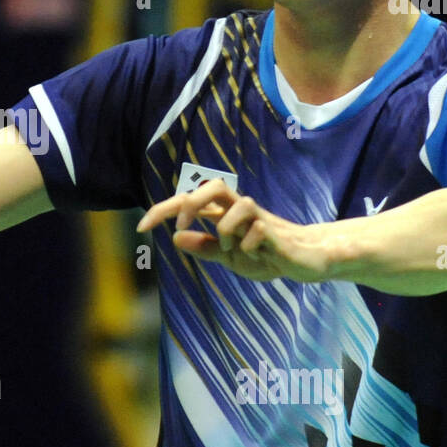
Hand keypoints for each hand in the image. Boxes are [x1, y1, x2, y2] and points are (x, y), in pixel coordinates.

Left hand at [136, 179, 333, 283]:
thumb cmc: (265, 255)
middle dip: (192, 202)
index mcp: (223, 214)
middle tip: (181, 226)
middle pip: (213, 186)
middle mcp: (239, 210)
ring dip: (227, 229)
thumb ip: (205, 248)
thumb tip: (176, 238)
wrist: (305, 260)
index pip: (190, 201)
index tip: (141, 227)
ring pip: (239, 203)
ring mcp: (259, 218)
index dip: (163, 210)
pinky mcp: (277, 231)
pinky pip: (258, 230)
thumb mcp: (229, 257)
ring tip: (232, 249)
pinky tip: (255, 255)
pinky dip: (249, 244)